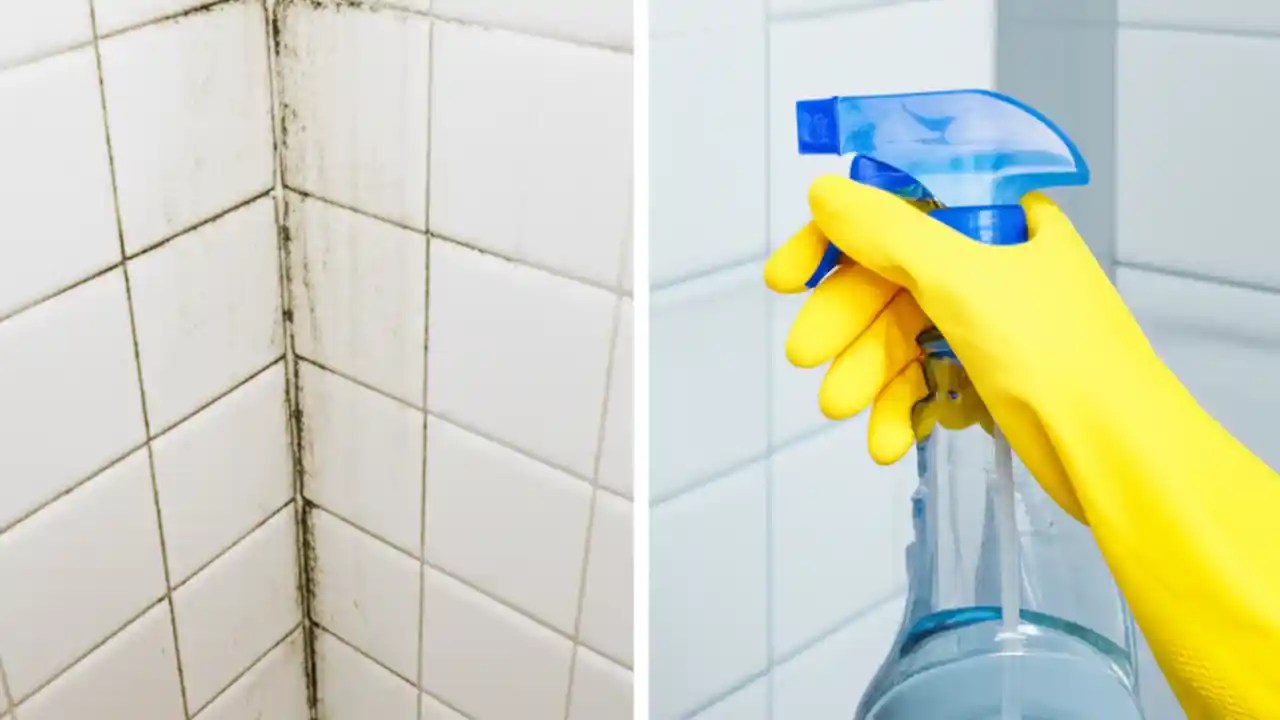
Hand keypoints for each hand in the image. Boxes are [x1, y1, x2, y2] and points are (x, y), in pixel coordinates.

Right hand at [765, 175, 1158, 521]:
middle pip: (892, 282)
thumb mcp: (964, 283)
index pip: (899, 211)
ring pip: (905, 337)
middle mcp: (998, 265)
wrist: (1123, 461)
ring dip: (869, 375)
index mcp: (1002, 222)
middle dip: (848, 325)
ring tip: (845, 412)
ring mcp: (996, 324)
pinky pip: (929, 378)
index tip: (786, 278)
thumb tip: (825, 192)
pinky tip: (890, 438)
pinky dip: (902, 407)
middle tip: (808, 358)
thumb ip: (889, 233)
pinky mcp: (996, 377)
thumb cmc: (1061, 362)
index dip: (833, 242)